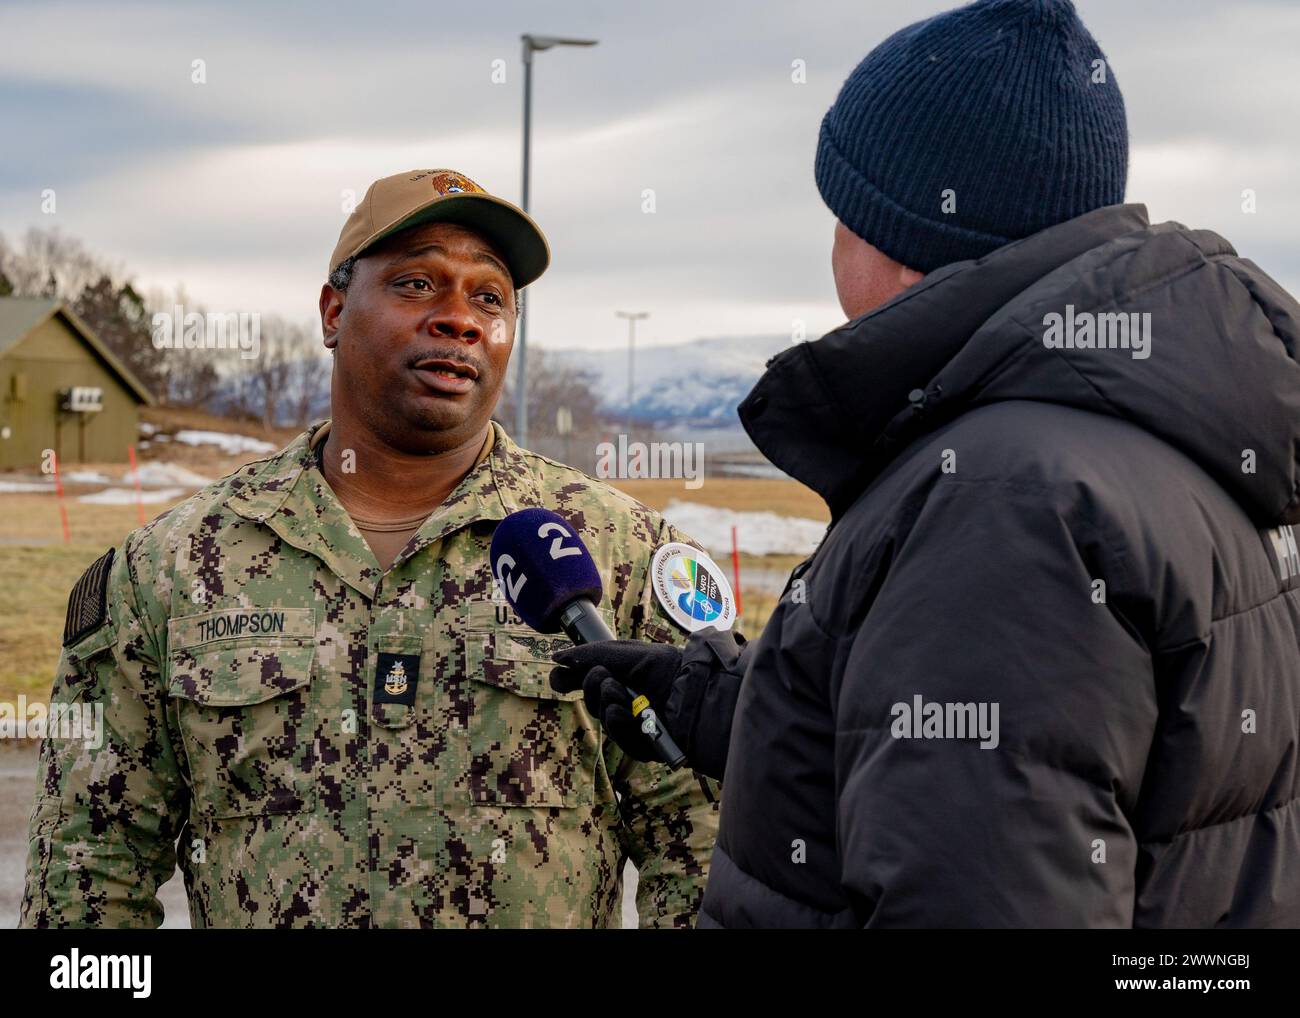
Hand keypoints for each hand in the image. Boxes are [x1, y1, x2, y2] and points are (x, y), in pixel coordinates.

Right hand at [550, 641, 683, 760]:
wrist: (694, 694)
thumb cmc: (666, 669)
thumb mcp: (627, 654)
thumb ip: (591, 654)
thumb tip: (556, 658)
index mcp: (619, 674)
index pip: (582, 679)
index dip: (567, 679)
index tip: (561, 680)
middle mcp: (622, 697)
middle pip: (588, 697)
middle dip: (592, 686)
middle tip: (608, 678)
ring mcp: (630, 721)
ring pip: (600, 715)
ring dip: (609, 702)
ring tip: (627, 697)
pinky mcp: (638, 743)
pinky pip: (616, 733)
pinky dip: (620, 722)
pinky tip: (631, 716)